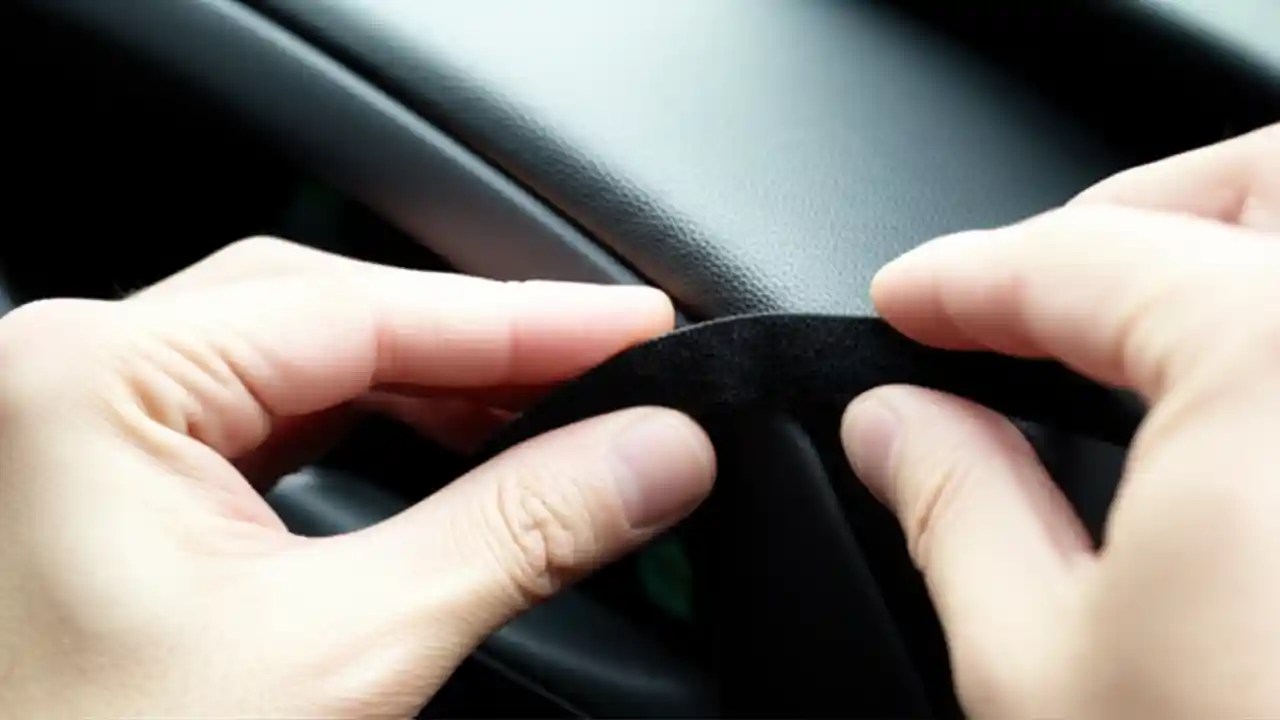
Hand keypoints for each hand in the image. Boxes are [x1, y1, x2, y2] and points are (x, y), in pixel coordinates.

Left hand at [0, 239, 714, 717]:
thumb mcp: (347, 649)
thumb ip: (519, 533)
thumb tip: (654, 456)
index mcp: (98, 381)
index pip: (365, 313)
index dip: (529, 322)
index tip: (639, 328)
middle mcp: (79, 382)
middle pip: (335, 318)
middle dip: (487, 346)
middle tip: (615, 363)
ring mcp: (94, 433)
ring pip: (308, 364)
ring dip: (440, 386)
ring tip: (556, 408)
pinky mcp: (126, 489)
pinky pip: (276, 419)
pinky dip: (381, 427)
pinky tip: (456, 443)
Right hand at [842, 122, 1279, 717]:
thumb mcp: (1045, 673)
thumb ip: (953, 508)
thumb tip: (894, 426)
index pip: (1081, 260)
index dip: (966, 277)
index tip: (911, 300)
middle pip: (1260, 179)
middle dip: (1126, 211)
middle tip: (1026, 288)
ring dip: (1229, 246)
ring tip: (1138, 325)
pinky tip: (1245, 421)